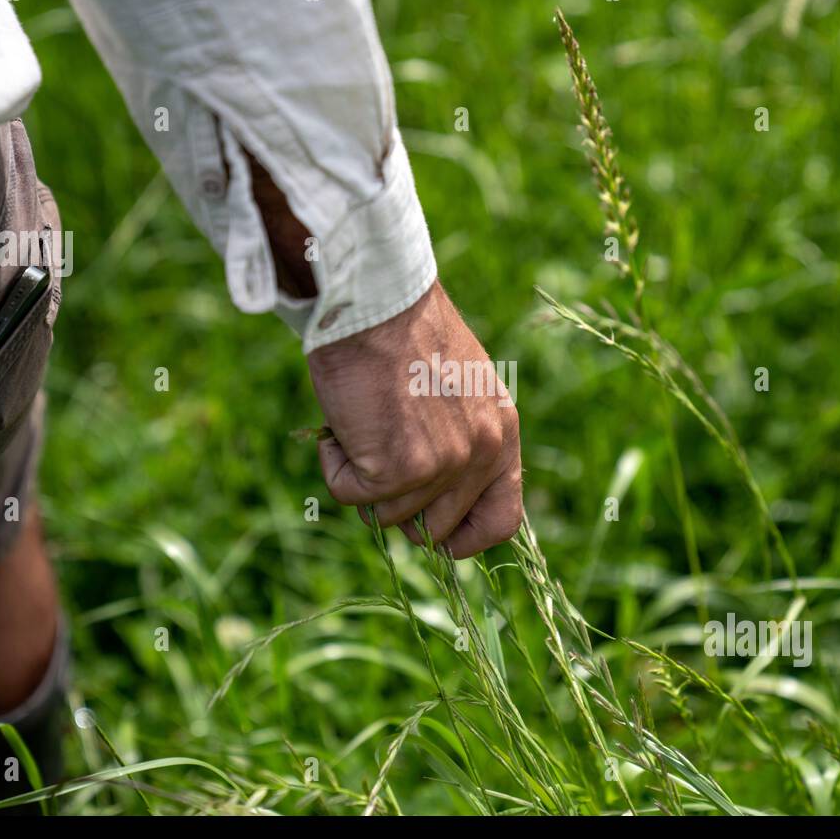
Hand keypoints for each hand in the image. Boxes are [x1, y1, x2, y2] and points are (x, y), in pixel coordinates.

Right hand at [307, 281, 521, 556]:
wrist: (374, 299)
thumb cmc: (402, 332)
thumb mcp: (456, 388)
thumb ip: (458, 439)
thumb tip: (427, 498)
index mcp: (502, 433)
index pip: (503, 521)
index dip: (467, 539)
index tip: (438, 538)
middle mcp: (482, 453)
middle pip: (434, 529)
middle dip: (395, 504)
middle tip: (374, 456)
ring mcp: (443, 465)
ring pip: (386, 515)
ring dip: (361, 474)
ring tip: (361, 418)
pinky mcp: (398, 469)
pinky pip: (351, 494)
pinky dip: (335, 463)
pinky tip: (344, 418)